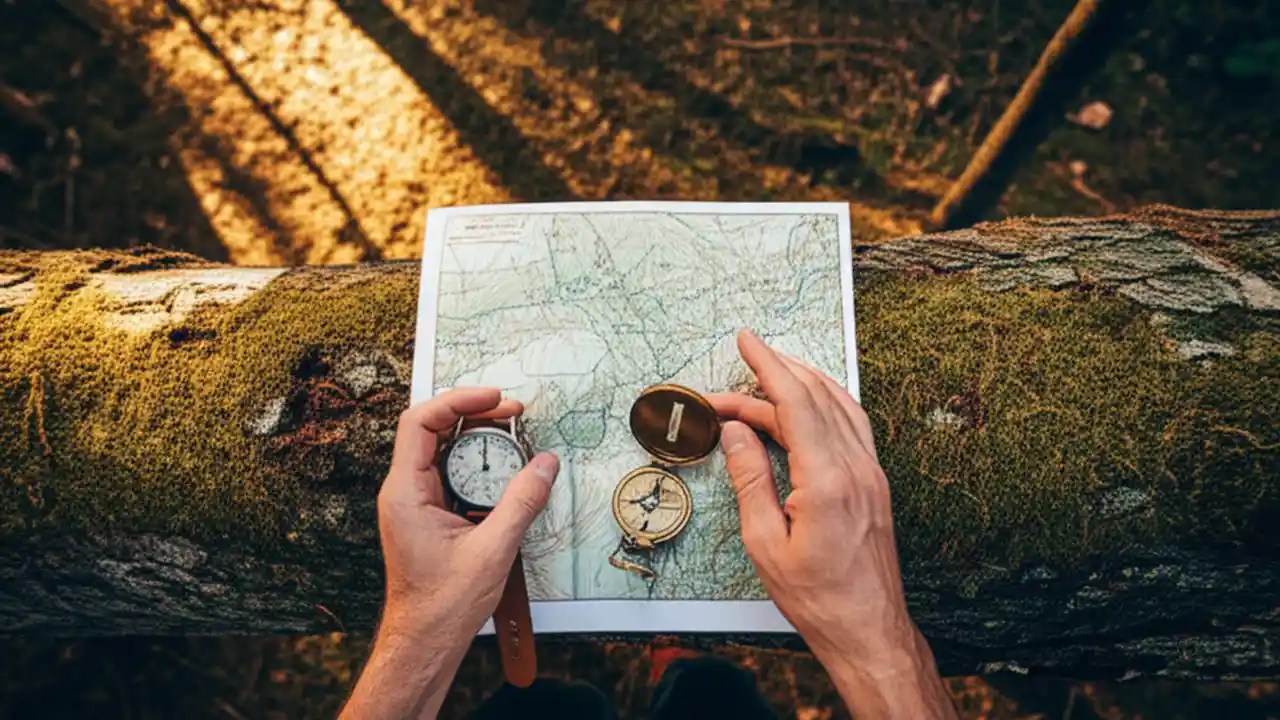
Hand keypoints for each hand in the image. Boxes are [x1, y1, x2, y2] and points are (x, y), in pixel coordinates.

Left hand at [342, 387, 557, 719]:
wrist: (424, 641)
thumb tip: (546, 463)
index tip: (495, 397)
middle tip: (515, 412)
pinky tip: (507, 469)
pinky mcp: (430, 514)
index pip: (420, 422)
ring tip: (516, 434)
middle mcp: (405, 491)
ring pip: (444, 450)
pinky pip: (452, 473)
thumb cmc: (444, 604)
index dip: (457, 401)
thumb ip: (521, 502)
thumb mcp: (493, 550)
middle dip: (475, 414)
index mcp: (406, 493)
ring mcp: (415, 502)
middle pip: (434, 429)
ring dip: (479, 438)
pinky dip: (479, 464)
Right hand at [709, 330, 954, 718]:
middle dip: (772, 376)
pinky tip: (807, 405)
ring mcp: (871, 473)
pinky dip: (825, 403)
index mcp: (827, 480)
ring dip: (801, 383)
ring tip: (766, 376)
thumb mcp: (764, 543)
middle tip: (732, 375)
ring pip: (838, 406)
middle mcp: (856, 468)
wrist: (869, 629)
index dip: (767, 365)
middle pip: (814, 398)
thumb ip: (750, 479)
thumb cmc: (817, 598)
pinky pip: (852, 425)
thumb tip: (736, 432)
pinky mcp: (875, 483)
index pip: (795, 402)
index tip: (747, 339)